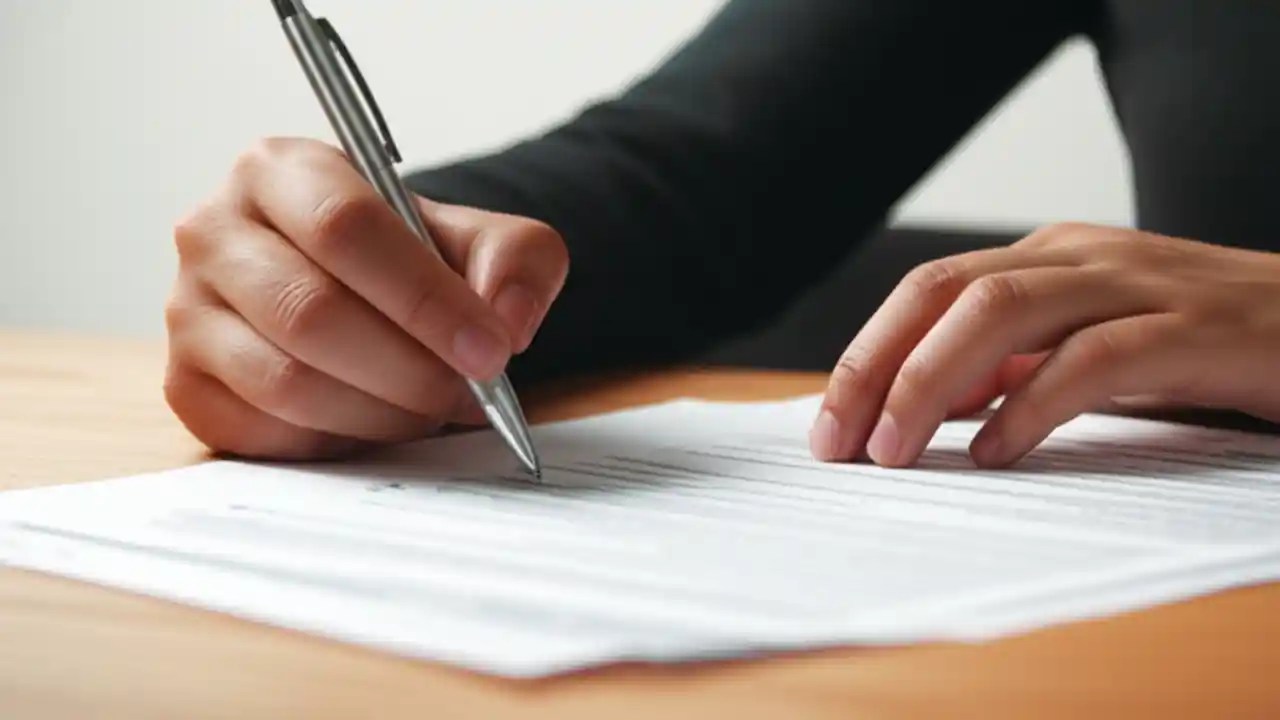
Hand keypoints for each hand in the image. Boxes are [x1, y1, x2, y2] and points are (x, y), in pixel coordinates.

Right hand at [165, 138, 567, 458]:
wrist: (356, 296)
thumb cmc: (411, 263)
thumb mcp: (481, 242)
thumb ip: (517, 262)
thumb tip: (507, 322)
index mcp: (281, 170)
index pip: (345, 226)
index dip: (424, 298)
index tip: (490, 350)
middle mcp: (213, 230)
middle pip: (310, 312)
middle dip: (408, 369)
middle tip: (468, 394)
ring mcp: (186, 311)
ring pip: (285, 382)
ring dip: (378, 412)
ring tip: (429, 408)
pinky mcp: (185, 384)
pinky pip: (263, 431)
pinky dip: (334, 440)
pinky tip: (373, 421)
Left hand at [810, 223, 1279, 467]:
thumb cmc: (1201, 345)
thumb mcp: (1087, 346)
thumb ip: (1011, 366)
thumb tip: (920, 405)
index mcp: (1050, 257)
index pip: (928, 291)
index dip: (867, 354)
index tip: (828, 424)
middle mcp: (1082, 257)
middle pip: (946, 292)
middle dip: (878, 366)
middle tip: (839, 442)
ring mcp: (1139, 284)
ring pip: (1003, 311)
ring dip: (931, 383)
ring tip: (895, 451)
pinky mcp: (1196, 329)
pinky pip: (1094, 357)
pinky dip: (1032, 404)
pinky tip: (994, 452)